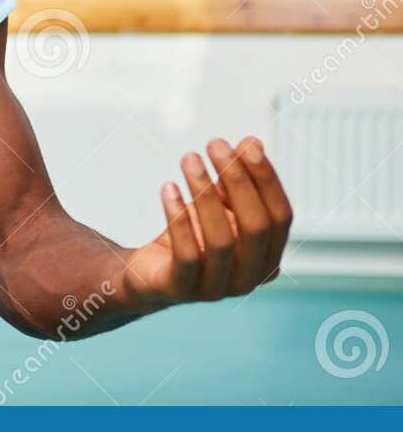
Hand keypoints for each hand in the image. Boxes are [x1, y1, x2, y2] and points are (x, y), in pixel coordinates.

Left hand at [118, 136, 292, 309]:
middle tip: (214, 144)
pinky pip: (186, 253)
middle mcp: (250, 278)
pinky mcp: (183, 289)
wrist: (150, 272)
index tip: (246, 145)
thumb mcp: (218, 206)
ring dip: (205, 193)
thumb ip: (237, 180)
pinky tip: (168, 187)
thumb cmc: (192, 235)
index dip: (266, 180)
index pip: (281, 217)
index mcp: (269, 257)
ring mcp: (218, 289)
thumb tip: (253, 142)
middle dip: (237, 181)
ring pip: (221, 240)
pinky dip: (178, 217)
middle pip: (255, 227)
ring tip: (189, 158)